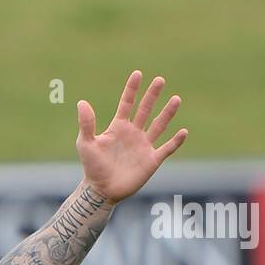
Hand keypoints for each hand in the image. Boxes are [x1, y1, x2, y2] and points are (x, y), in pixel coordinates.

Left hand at [75, 70, 186, 202]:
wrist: (101, 190)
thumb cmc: (92, 167)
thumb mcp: (86, 143)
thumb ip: (86, 123)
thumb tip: (82, 102)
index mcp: (118, 127)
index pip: (126, 104)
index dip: (132, 90)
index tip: (137, 74)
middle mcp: (133, 133)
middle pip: (145, 110)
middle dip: (152, 95)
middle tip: (160, 79)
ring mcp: (144, 146)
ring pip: (159, 125)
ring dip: (168, 113)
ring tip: (176, 98)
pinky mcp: (152, 160)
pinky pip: (167, 148)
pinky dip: (175, 141)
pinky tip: (183, 131)